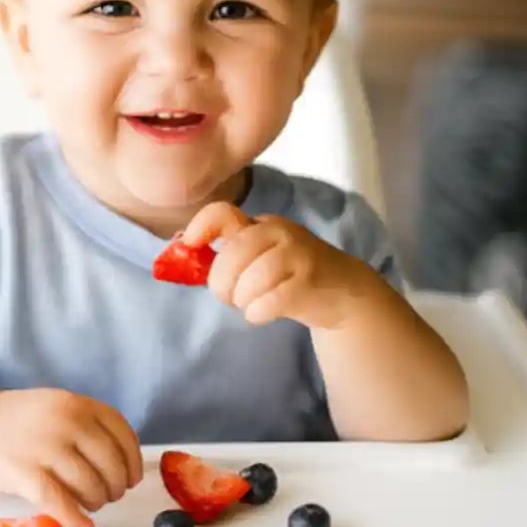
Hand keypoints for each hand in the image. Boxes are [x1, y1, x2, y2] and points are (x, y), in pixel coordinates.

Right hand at [0, 389, 143, 526]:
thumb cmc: (19, 421)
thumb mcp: (58, 406)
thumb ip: (88, 423)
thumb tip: (126, 461)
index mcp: (77, 403)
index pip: (122, 434)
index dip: (133, 460)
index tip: (133, 476)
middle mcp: (65, 421)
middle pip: (110, 464)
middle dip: (116, 486)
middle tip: (110, 494)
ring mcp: (44, 447)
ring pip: (89, 485)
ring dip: (97, 501)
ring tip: (91, 503)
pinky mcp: (24, 473)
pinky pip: (60, 503)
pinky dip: (76, 520)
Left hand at [182, 201, 382, 329]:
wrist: (343, 290)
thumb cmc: (290, 273)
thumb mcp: (260, 255)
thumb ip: (230, 253)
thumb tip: (183, 251)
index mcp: (260, 224)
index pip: (223, 212)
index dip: (200, 227)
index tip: (191, 245)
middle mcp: (279, 232)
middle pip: (231, 255)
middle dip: (221, 283)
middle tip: (229, 296)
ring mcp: (298, 255)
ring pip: (250, 281)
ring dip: (242, 300)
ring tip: (250, 304)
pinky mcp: (310, 283)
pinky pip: (269, 301)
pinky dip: (258, 313)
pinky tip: (262, 313)